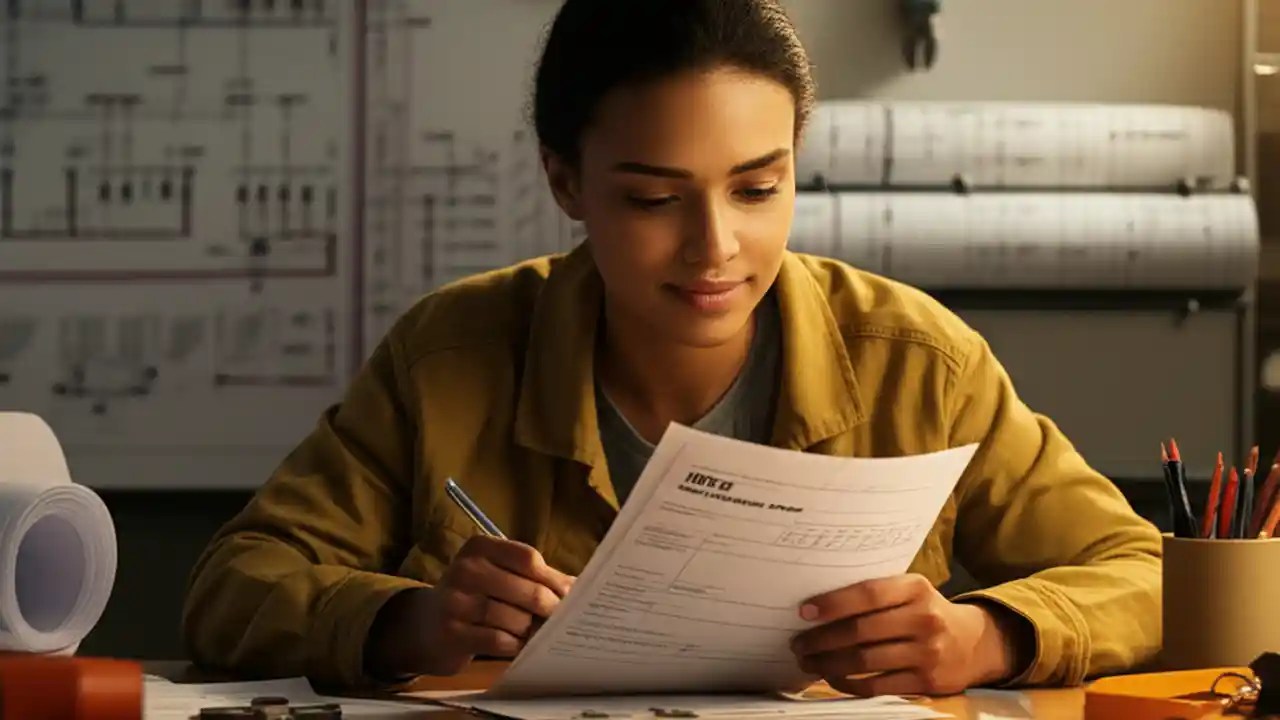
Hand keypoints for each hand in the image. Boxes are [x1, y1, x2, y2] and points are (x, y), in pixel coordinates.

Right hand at [365, 536, 573, 677]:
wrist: (424, 625)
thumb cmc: (473, 596)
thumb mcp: (495, 575)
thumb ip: (532, 577)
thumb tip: (579, 587)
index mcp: (479, 547)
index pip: (528, 558)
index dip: (554, 578)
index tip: (571, 594)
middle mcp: (465, 569)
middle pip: (528, 590)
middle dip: (551, 608)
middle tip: (562, 620)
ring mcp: (456, 601)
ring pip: (516, 619)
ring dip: (532, 630)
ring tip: (538, 633)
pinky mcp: (453, 632)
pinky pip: (500, 641)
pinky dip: (516, 645)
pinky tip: (519, 645)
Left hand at [789, 574, 1024, 696]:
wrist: (973, 644)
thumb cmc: (925, 612)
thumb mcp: (910, 592)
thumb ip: (876, 594)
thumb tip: (819, 604)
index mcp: (915, 587)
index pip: (868, 593)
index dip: (833, 603)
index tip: (804, 612)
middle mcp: (924, 618)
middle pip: (861, 631)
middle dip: (821, 639)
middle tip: (797, 644)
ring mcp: (927, 652)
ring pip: (864, 661)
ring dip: (828, 663)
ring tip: (808, 661)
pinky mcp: (926, 682)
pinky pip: (876, 685)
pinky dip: (848, 683)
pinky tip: (833, 677)